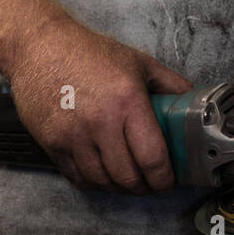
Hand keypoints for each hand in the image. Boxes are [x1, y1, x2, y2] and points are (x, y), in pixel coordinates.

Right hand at [3, 16, 190, 192]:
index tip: (168, 180)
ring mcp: (73, 136)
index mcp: (127, 101)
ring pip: (102, 182)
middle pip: (127, 177)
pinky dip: (94, 183)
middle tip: (150, 184)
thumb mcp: (138, 62)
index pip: (152, 157)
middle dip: (144, 187)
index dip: (163, 178)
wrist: (39, 46)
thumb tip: (194, 102)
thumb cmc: (89, 53)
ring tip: (129, 181)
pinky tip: (104, 176)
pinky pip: (77, 177)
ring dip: (119, 188)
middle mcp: (100, 122)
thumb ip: (170, 84)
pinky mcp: (51, 143)